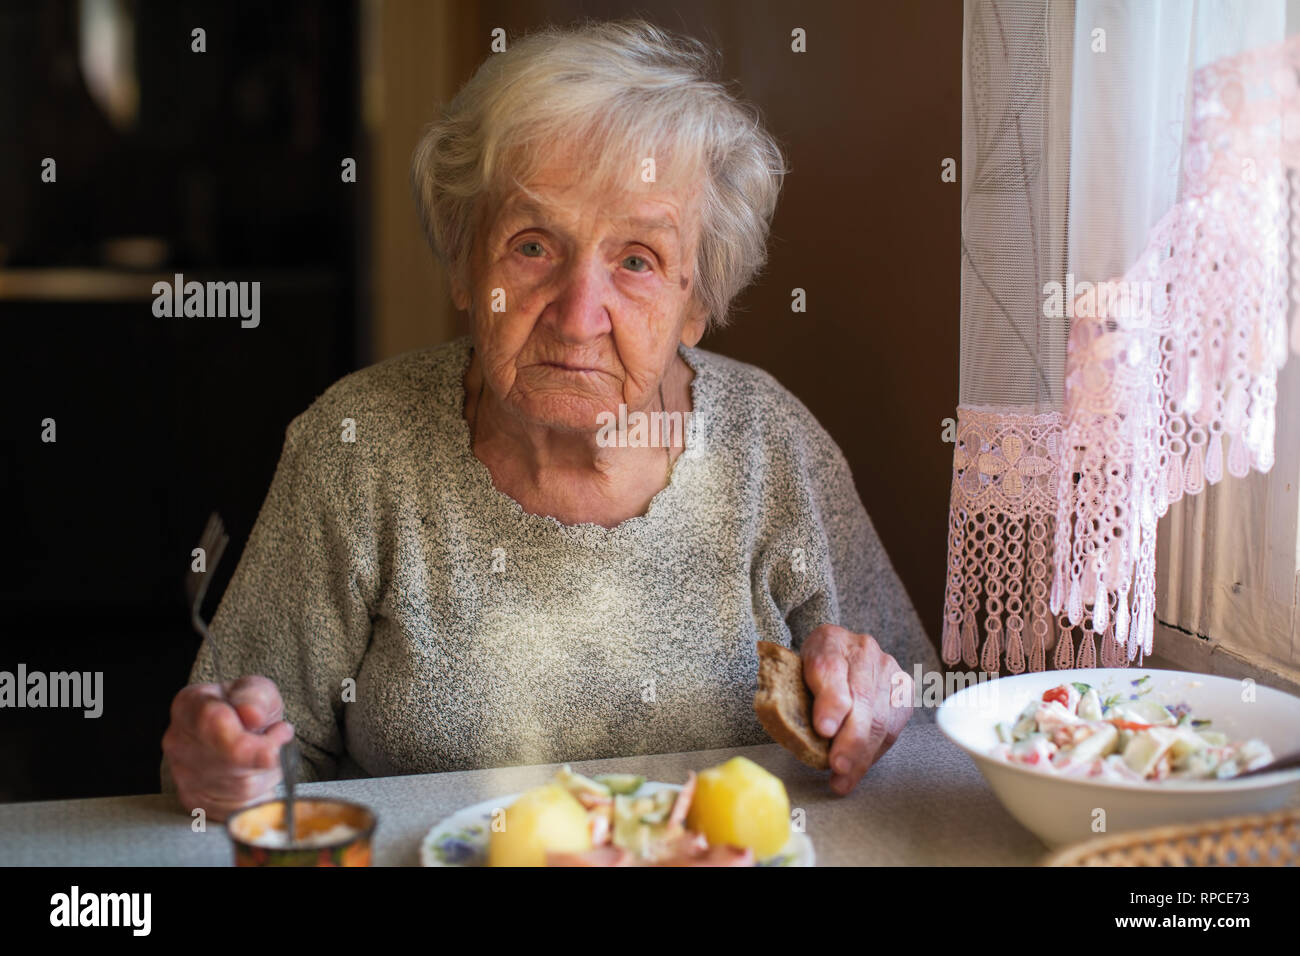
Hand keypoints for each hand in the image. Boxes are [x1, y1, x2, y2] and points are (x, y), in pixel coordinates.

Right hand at [162, 675, 294, 821]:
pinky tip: (258, 773)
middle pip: (232, 758)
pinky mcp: (196, 802)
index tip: (281, 732)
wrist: (237, 732)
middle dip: (268, 751)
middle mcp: (178, 742)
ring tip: (268, 752)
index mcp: (189, 705)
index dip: (252, 733)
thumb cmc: (246, 708)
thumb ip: (255, 697)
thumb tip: (252, 714)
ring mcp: (183, 775)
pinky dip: (260, 792)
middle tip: (280, 736)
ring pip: (242, 786)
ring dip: (268, 771)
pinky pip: (241, 806)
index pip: (213, 723)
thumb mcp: (257, 690)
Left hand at [801, 624, 912, 794]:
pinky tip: (859, 768)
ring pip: (880, 717)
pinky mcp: (903, 689)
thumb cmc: (809, 670)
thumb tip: (795, 736)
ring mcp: (888, 668)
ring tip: (844, 778)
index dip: (830, 702)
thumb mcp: (792, 675)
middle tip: (837, 767)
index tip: (824, 730)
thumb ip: (791, 698)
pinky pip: (893, 726)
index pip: (830, 669)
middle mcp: (863, 650)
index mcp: (829, 640)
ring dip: (862, 754)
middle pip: (861, 698)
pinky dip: (874, 752)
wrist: (837, 653)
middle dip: (850, 739)